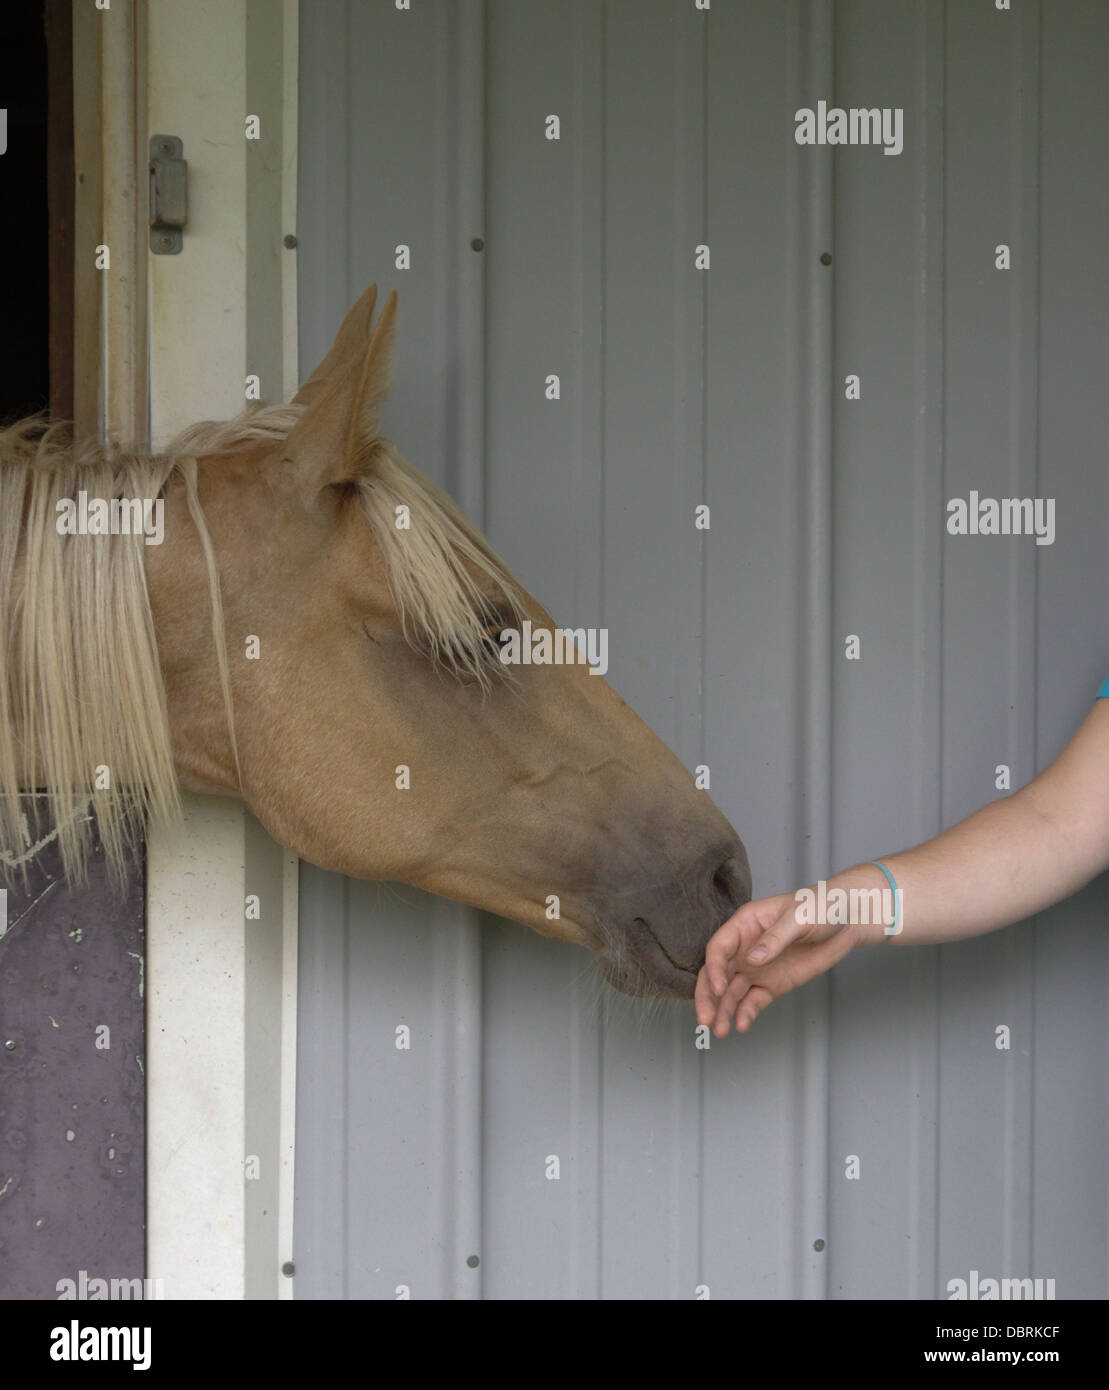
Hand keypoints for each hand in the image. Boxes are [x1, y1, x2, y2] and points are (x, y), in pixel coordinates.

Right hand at [694, 890, 859, 1036]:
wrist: (847, 921)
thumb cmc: (821, 907)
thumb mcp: (799, 918)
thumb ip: (775, 938)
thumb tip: (753, 959)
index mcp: (745, 924)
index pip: (719, 948)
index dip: (715, 969)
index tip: (719, 989)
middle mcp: (745, 948)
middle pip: (718, 974)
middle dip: (708, 997)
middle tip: (706, 1020)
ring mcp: (757, 968)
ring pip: (732, 992)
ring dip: (723, 1011)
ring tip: (720, 1031)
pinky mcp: (772, 985)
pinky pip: (753, 1001)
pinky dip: (746, 1013)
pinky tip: (742, 1025)